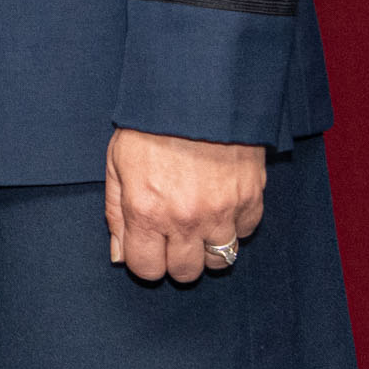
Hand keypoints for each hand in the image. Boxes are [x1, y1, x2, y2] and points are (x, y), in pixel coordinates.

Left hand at [106, 126, 265, 282]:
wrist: (196, 95)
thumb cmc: (149, 126)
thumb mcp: (117, 164)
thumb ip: (116, 213)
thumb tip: (120, 255)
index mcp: (147, 211)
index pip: (147, 269)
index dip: (144, 260)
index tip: (146, 246)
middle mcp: (186, 220)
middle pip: (185, 273)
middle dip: (175, 259)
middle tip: (172, 234)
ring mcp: (223, 213)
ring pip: (220, 260)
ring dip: (207, 247)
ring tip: (197, 222)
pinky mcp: (251, 200)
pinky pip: (245, 233)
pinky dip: (233, 225)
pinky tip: (219, 204)